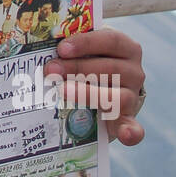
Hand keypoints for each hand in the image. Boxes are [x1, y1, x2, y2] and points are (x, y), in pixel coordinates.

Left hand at [44, 27, 144, 146]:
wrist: (110, 90)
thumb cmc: (91, 65)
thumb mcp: (86, 53)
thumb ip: (72, 50)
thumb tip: (41, 48)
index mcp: (125, 48)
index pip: (111, 41)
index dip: (86, 43)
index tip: (61, 48)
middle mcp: (134, 71)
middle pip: (109, 68)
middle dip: (77, 68)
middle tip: (50, 71)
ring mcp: (132, 96)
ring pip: (116, 95)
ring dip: (87, 93)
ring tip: (62, 91)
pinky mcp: (127, 118)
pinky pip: (133, 127)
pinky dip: (131, 132)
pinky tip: (126, 135)